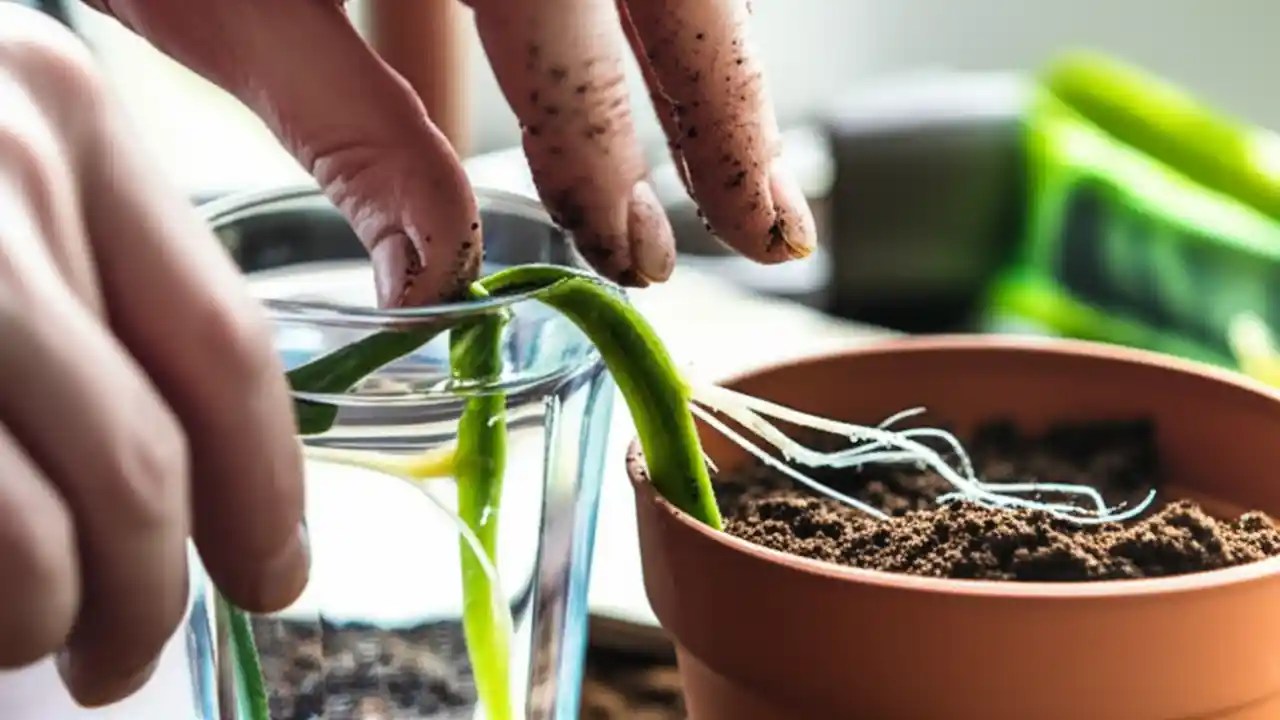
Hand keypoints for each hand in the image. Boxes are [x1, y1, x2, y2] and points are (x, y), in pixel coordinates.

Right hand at [0, 6, 306, 705]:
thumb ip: (92, 277)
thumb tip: (191, 483)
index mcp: (61, 112)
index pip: (223, 349)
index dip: (265, 491)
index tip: (276, 573)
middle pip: (139, 459)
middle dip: (150, 593)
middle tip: (128, 651)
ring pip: (31, 534)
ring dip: (45, 616)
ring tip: (37, 634)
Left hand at [88, 0, 816, 306]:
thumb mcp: (226, 7)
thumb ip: (353, 135)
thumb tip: (439, 278)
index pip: (577, 45)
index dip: (614, 158)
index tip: (635, 256)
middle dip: (721, 114)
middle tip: (770, 228)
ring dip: (661, 70)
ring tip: (708, 176)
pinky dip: (539, 34)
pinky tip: (525, 108)